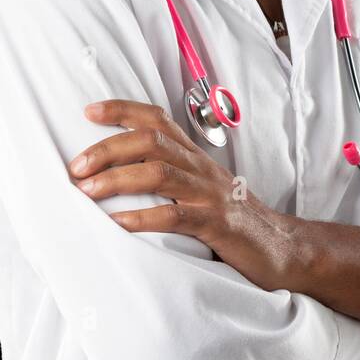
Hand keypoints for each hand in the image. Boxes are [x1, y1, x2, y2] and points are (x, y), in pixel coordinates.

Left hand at [68, 99, 302, 291]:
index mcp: (195, 157)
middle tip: (75, 166)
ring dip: (117, 179)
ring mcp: (210, 195)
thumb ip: (171, 178)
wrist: (284, 248)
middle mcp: (201, 168)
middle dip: (108, 148)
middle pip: (151, 141)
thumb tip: (121, 174)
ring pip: (159, 173)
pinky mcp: (218, 225)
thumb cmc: (234, 221)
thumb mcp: (202, 190)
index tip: (88, 111)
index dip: (122, 110)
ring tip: (86, 190)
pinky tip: (118, 224)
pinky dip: (144, 218)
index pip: (157, 120)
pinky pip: (176, 217)